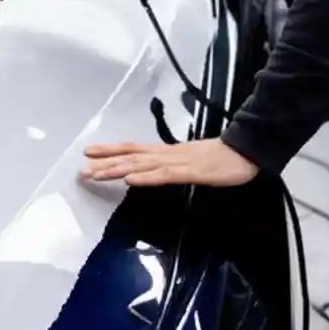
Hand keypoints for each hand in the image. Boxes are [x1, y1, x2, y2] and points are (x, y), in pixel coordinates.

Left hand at [79, 137, 258, 186]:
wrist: (247, 150)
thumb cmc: (221, 158)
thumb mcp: (190, 163)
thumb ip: (171, 166)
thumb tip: (151, 172)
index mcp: (166, 152)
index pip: (132, 149)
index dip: (109, 150)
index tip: (88, 152)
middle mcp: (166, 154)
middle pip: (130, 156)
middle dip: (104, 163)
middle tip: (81, 170)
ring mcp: (177, 161)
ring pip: (141, 165)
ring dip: (116, 170)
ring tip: (95, 174)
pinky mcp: (191, 171)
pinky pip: (164, 175)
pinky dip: (146, 177)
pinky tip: (130, 180)